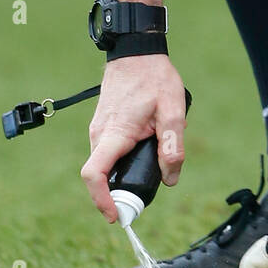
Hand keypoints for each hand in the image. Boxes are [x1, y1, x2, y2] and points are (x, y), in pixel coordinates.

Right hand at [81, 53, 186, 221]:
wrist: (135, 50)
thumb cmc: (154, 76)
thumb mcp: (172, 109)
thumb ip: (173, 146)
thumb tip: (171, 179)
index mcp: (114, 134)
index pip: (94, 175)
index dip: (101, 201)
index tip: (116, 216)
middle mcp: (99, 134)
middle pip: (102, 176)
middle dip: (121, 192)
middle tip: (148, 192)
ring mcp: (98, 129)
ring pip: (107, 164)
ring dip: (125, 172)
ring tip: (153, 159)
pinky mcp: (103, 125)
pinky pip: (109, 152)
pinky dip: (123, 159)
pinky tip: (146, 144)